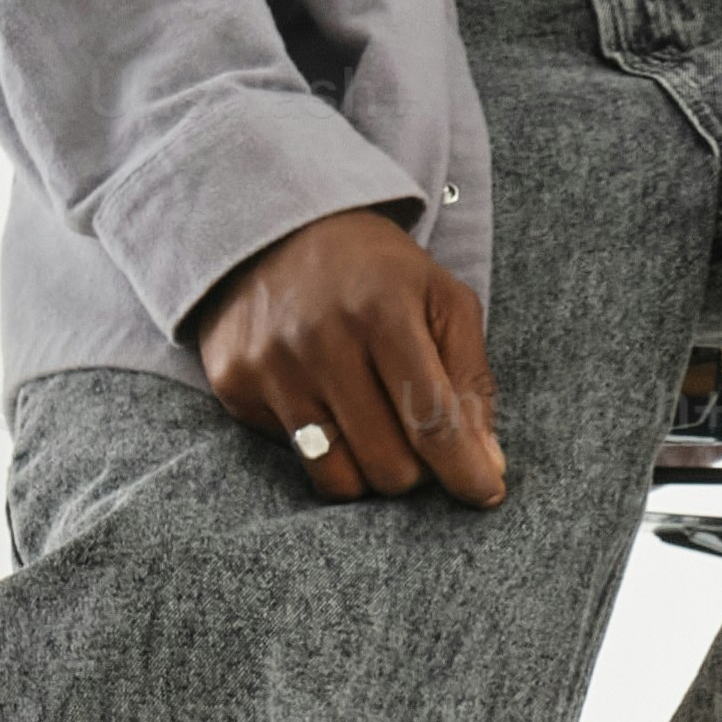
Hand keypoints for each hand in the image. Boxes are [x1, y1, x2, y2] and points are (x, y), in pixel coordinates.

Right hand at [190, 207, 503, 503]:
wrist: (277, 228)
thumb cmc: (378, 272)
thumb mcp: (443, 300)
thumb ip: (471, 381)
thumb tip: (486, 464)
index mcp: (383, 312)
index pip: (430, 419)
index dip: (463, 469)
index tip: (485, 493)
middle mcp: (321, 342)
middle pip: (387, 463)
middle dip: (418, 470)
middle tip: (421, 441)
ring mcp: (270, 367)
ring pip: (339, 477)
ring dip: (372, 469)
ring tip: (380, 429)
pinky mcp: (234, 385)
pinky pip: (295, 457)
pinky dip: (324, 446)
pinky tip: (326, 400)